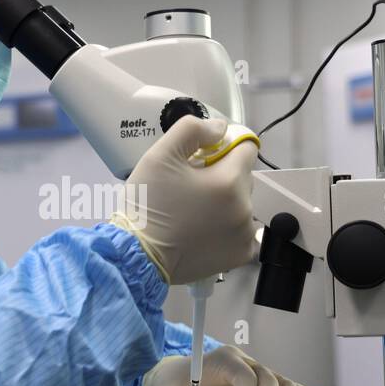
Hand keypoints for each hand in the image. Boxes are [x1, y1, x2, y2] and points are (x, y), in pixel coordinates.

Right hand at [111, 116, 258, 284]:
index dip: (224, 145)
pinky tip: (205, 229)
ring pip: (242, 204)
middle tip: (189, 186)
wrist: (138, 257)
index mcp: (229, 181)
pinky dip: (229, 227)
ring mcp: (244, 235)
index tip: (203, 156)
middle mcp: (245, 209)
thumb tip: (220, 128)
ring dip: (225, 202)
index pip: (246, 148)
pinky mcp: (239, 255)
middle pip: (243, 177)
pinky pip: (243, 231)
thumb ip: (192, 130)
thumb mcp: (160, 155)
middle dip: (222, 175)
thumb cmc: (148, 206)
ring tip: (194, 211)